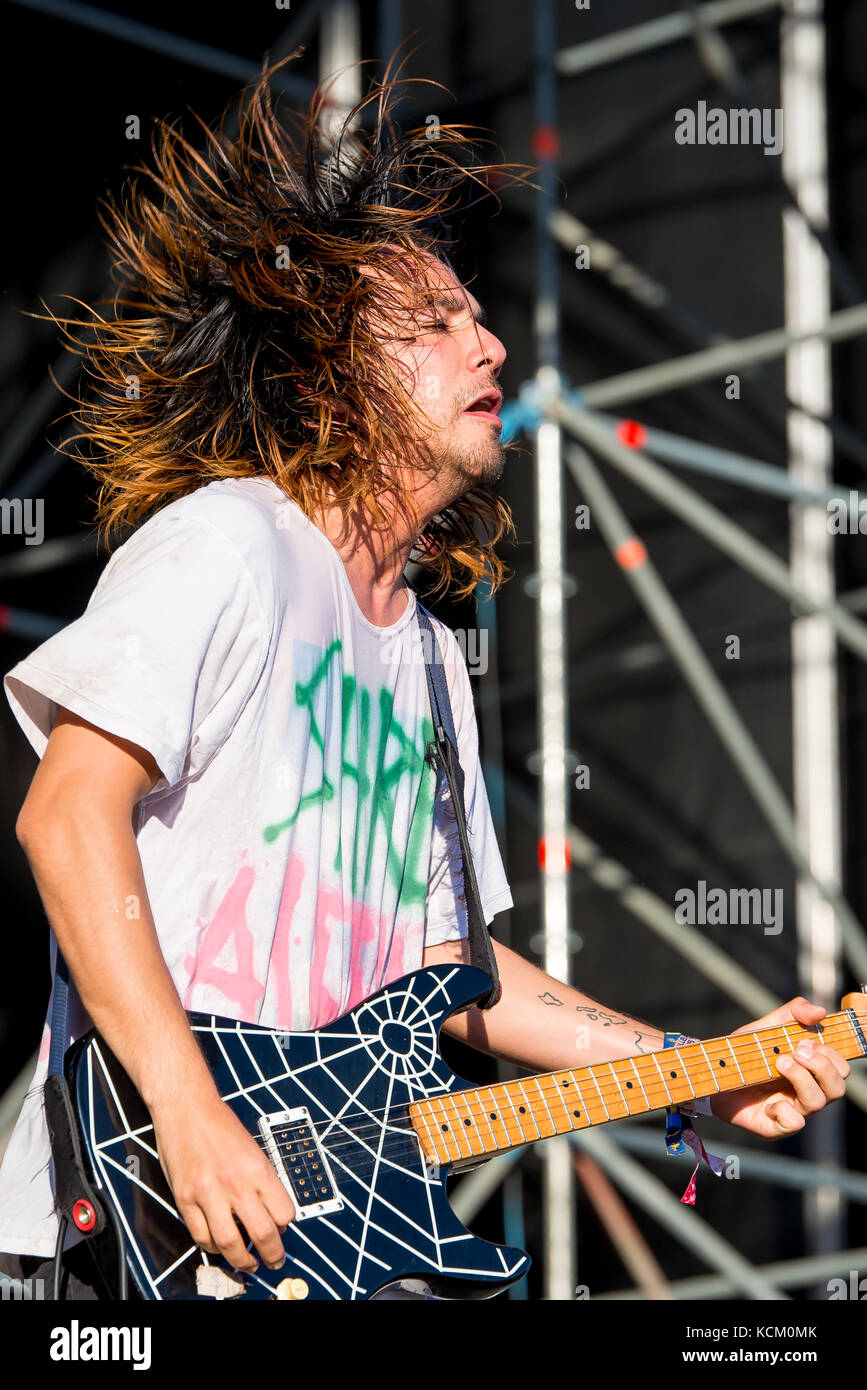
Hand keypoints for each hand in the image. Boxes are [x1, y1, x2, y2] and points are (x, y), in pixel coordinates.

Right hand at [151, 1094, 295, 1272]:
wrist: (186, 1106)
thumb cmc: (219, 1123)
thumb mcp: (253, 1148)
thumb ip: (261, 1179)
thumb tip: (270, 1211)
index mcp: (258, 1168)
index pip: (284, 1213)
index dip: (285, 1226)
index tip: (282, 1230)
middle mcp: (236, 1182)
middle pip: (262, 1234)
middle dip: (272, 1254)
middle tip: (274, 1260)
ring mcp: (208, 1192)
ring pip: (230, 1244)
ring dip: (242, 1260)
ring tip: (247, 1263)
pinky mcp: (185, 1198)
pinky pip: (201, 1235)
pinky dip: (212, 1247)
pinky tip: (218, 1246)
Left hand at [710, 996, 849, 1138]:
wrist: (711, 1073)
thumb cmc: (743, 1052)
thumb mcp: (766, 1027)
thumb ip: (792, 1013)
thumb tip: (820, 1012)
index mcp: (809, 1070)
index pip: (841, 1068)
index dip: (832, 1056)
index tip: (808, 1041)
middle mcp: (806, 1092)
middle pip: (837, 1088)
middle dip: (822, 1066)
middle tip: (796, 1051)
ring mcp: (792, 1110)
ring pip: (818, 1102)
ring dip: (801, 1078)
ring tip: (779, 1062)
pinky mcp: (775, 1126)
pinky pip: (794, 1124)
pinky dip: (785, 1110)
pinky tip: (769, 1102)